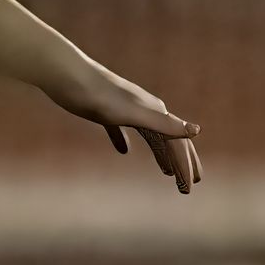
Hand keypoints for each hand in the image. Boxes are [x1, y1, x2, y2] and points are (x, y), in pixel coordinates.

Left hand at [47, 54, 201, 193]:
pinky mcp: (105, 111)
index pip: (177, 143)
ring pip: (150, 136)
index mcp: (154, 112)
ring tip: (166, 173)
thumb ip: (163, 123)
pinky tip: (123, 150)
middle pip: (169, 139)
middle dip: (182, 162)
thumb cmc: (98, 96)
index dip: (185, 166)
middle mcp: (145, 109)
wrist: (66, 74)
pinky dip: (125, 141)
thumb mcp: (132, 114)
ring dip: (161, 155)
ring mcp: (125, 109)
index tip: (188, 190)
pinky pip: (121, 130)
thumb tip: (197, 131)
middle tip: (190, 185)